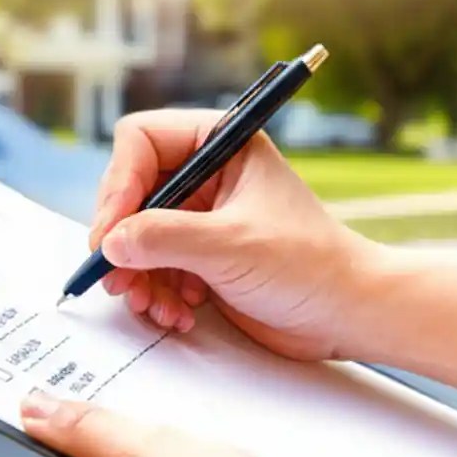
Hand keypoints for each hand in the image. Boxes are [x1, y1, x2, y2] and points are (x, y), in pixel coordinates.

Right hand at [90, 109, 381, 361]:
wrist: (346, 314)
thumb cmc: (309, 265)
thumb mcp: (230, 246)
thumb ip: (164, 238)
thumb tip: (110, 243)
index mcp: (220, 144)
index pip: (141, 141)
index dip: (119, 185)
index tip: (111, 233)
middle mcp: (205, 174)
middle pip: (130, 191)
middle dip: (123, 240)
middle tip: (116, 277)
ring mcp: (199, 216)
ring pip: (135, 234)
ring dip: (137, 275)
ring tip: (154, 305)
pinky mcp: (198, 255)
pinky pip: (151, 265)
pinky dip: (155, 292)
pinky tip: (178, 313)